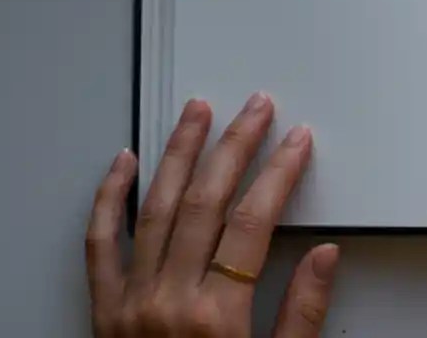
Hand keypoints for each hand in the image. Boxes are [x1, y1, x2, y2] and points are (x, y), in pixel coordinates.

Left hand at [85, 93, 338, 336]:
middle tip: (255, 108)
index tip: (296, 142)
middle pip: (204, 201)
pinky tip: (124, 162)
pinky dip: (109, 196)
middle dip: (234, 145)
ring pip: (153, 207)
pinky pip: (99, 241)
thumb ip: (302, 314)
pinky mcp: (102, 308)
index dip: (278, 173)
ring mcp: (129, 301)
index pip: (252, 222)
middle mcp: (166, 301)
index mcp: (215, 318)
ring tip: (196, 113)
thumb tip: (327, 257)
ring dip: (177, 152)